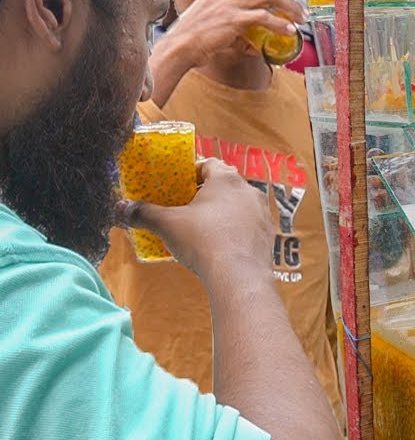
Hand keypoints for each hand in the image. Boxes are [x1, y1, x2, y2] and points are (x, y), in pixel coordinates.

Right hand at [121, 159, 273, 280]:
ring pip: (239, 205)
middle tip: (186, 206)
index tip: (178, 183)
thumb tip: (121, 209)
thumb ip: (144, 213)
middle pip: (225, 184)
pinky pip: (249, 226)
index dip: (192, 171)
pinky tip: (220, 244)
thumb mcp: (167, 225)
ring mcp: (262, 213)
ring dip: (222, 212)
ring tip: (202, 227)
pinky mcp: (268, 234)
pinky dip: (235, 230)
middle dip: (206, 194)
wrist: (238, 275)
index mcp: (227, 180)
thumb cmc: (203, 241)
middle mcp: (249, 191)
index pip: (209, 163)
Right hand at [158, 0, 305, 68]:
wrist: (182, 44)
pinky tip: (288, 30)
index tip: (286, 0)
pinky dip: (280, 24)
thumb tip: (257, 20)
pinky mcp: (233, 17)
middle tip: (298, 11)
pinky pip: (265, 17)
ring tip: (299, 20)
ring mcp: (230, 1)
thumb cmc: (197, 33)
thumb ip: (234, 9)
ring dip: (289, 8)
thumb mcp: (215, 12)